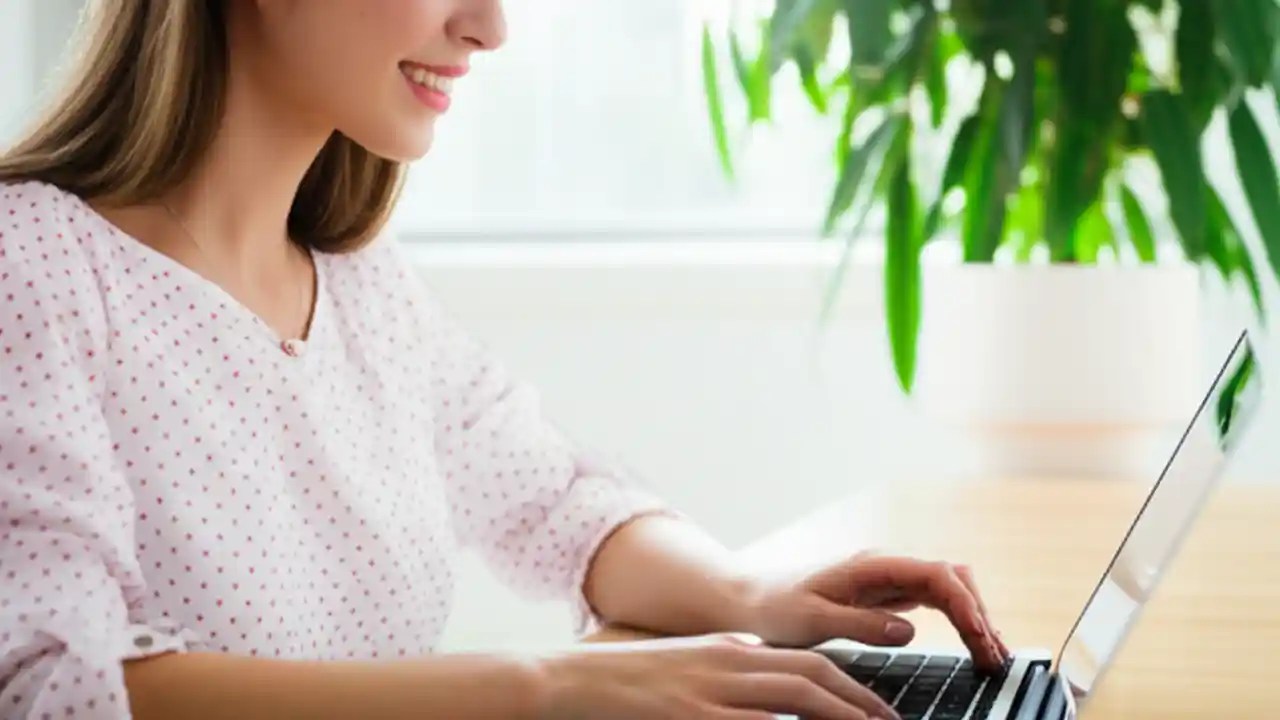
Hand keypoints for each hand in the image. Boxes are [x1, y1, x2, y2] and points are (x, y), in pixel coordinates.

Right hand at [537, 632, 901, 719]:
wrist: (569, 680)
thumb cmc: (625, 679)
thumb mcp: (687, 663)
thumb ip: (727, 664)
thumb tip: (763, 673)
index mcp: (729, 649)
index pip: (806, 663)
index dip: (850, 686)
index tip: (878, 709)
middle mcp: (728, 663)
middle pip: (811, 677)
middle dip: (859, 702)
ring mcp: (710, 691)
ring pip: (793, 700)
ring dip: (838, 717)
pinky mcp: (691, 716)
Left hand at [740, 552, 1009, 670]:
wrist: (752, 598)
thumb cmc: (776, 607)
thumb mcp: (813, 620)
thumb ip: (860, 624)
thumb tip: (908, 630)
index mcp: (871, 565)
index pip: (935, 574)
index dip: (964, 604)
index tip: (980, 637)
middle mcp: (886, 566)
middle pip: (951, 577)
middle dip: (979, 613)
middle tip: (995, 657)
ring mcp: (888, 578)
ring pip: (947, 589)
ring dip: (974, 617)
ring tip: (993, 655)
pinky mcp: (885, 594)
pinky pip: (934, 601)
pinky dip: (958, 620)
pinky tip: (971, 642)